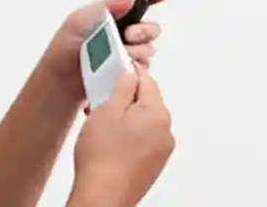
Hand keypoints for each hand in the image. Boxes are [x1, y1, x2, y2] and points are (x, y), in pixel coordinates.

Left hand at [43, 0, 171, 102]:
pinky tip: (123, 68)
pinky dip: (136, 67)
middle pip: (150, 28)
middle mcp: (123, 35)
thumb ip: (107, 6)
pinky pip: (144, 69)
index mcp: (112, 17)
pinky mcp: (127, 75)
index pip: (139, 3)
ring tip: (121, 54)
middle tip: (130, 34)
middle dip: (145, 29)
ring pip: (149, 49)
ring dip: (139, 49)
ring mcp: (126, 55)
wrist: (59, 81)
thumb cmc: (64, 49)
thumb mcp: (80, 19)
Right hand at [67, 66, 174, 206]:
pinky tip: (109, 142)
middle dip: (124, 98)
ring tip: (101, 126)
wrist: (102, 196)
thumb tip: (130, 73)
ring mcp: (161, 150)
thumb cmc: (102, 159)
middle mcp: (165, 131)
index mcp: (158, 113)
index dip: (127, 72)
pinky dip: (128, 135)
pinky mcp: (153, 164)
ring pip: (144, 121)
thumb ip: (122, 86)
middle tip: (101, 102)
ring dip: (125, 118)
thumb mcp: (107, 110)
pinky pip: (143, 139)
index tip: (113, 71)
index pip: (146, 79)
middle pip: (146, 101)